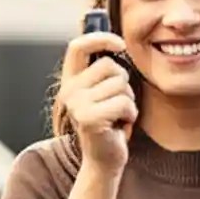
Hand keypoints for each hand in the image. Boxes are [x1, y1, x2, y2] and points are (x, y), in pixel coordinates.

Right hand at [57, 32, 137, 173]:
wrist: (104, 160)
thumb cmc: (109, 124)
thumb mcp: (104, 93)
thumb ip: (104, 71)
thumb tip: (117, 42)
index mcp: (70, 81)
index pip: (78, 46)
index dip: (100, 38)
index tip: (120, 44)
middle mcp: (69, 91)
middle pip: (110, 66)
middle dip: (124, 84)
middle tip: (116, 104)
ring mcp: (76, 105)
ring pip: (121, 85)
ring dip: (128, 101)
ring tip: (117, 116)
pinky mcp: (88, 119)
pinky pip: (124, 103)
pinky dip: (131, 115)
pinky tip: (120, 126)